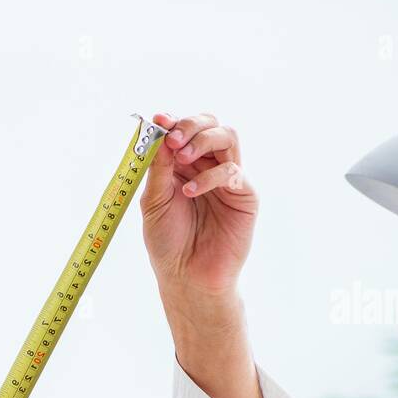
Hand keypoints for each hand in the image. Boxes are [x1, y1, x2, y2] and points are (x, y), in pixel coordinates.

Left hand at [140, 111, 258, 327]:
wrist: (186, 277)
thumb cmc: (168, 243)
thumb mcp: (153, 203)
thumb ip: (158, 169)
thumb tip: (161, 136)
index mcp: (182, 165)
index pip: (184, 131)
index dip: (174, 121)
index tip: (159, 120)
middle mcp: (206, 167)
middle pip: (210, 125)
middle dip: (191, 125)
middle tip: (174, 139)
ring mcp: (227, 179)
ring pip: (228, 137)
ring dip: (204, 139)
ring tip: (183, 156)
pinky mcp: (244, 196)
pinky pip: (233, 171)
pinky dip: (210, 176)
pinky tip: (190, 192)